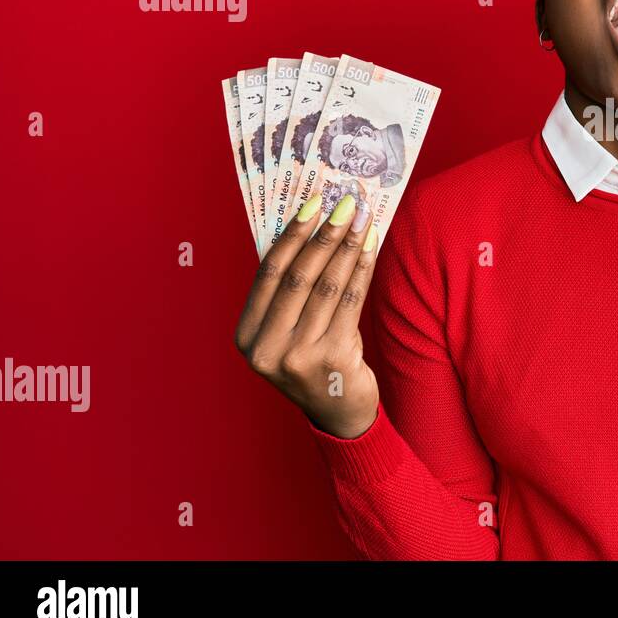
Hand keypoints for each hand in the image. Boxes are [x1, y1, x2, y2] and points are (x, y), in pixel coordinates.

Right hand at [235, 192, 381, 439]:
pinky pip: (351, 302)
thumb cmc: (313, 360)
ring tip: (362, 220)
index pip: (268, 273)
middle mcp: (266, 347)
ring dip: (347, 247)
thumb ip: (289, 291)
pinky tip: (370, 249)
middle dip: (325, 235)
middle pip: (298, 276)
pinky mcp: (334, 358)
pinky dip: (362, 270)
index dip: (292, 235)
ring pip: (327, 286)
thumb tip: (313, 226)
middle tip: (345, 204)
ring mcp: (298, 356)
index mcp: (246, 335)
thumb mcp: (287, 330)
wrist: (339, 413)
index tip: (313, 204)